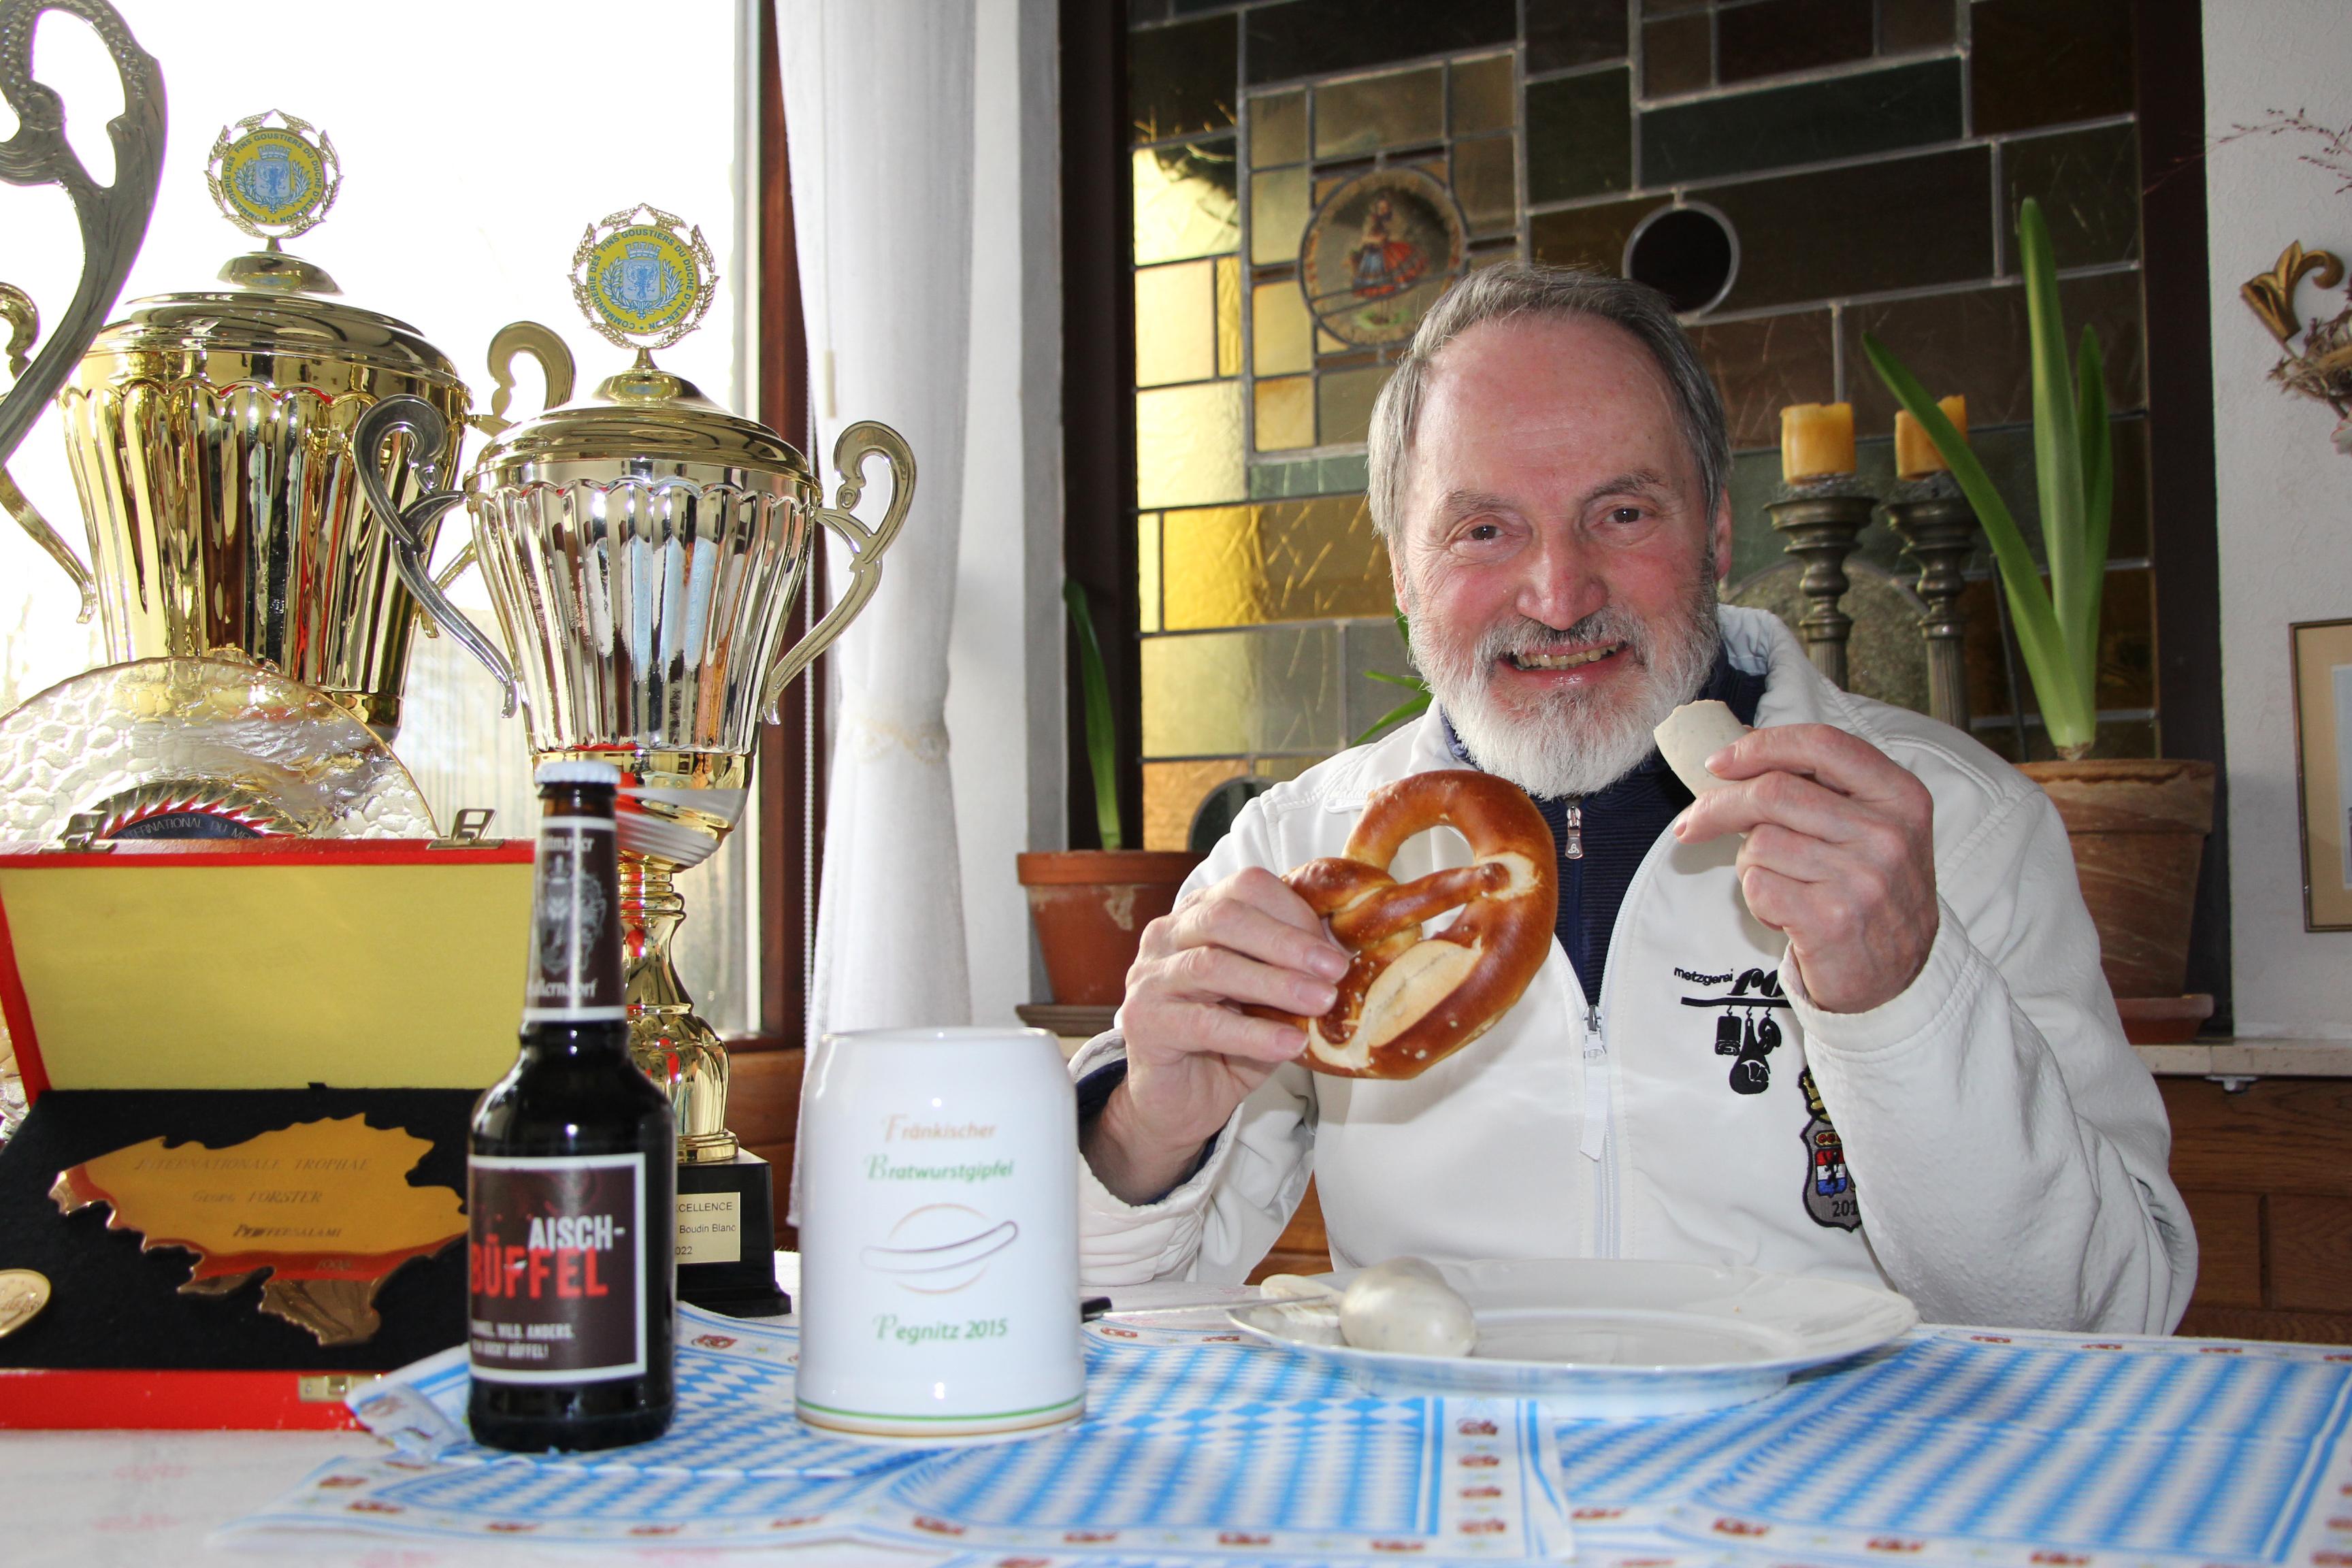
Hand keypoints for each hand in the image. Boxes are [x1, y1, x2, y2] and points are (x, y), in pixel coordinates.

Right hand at [1083, 867, 1348, 1203]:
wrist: (1176, 1103)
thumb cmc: (1227, 1041)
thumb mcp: (1269, 999)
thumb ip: (1294, 971)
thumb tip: (1345, 952)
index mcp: (1198, 914)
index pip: (1245, 888)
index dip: (1294, 912)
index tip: (1335, 948)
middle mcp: (1166, 935)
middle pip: (1226, 916)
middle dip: (1287, 941)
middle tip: (1335, 969)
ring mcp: (1148, 977)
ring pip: (1212, 964)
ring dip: (1275, 983)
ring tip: (1321, 1003)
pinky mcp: (1143, 1022)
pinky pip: (1204, 1022)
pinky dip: (1254, 1033)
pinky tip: (1291, 1043)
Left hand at [1672, 724, 1937, 1014]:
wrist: (1897, 978)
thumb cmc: (1871, 895)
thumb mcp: (1871, 830)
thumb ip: (1821, 789)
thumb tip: (1738, 751)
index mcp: (1900, 797)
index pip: (1821, 744)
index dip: (1761, 746)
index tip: (1719, 763)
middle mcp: (1887, 833)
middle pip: (1774, 791)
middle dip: (1720, 805)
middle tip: (1694, 822)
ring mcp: (1862, 877)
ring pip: (1760, 842)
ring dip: (1751, 865)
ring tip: (1782, 887)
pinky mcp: (1830, 919)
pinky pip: (1757, 886)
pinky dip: (1756, 900)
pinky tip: (1786, 915)